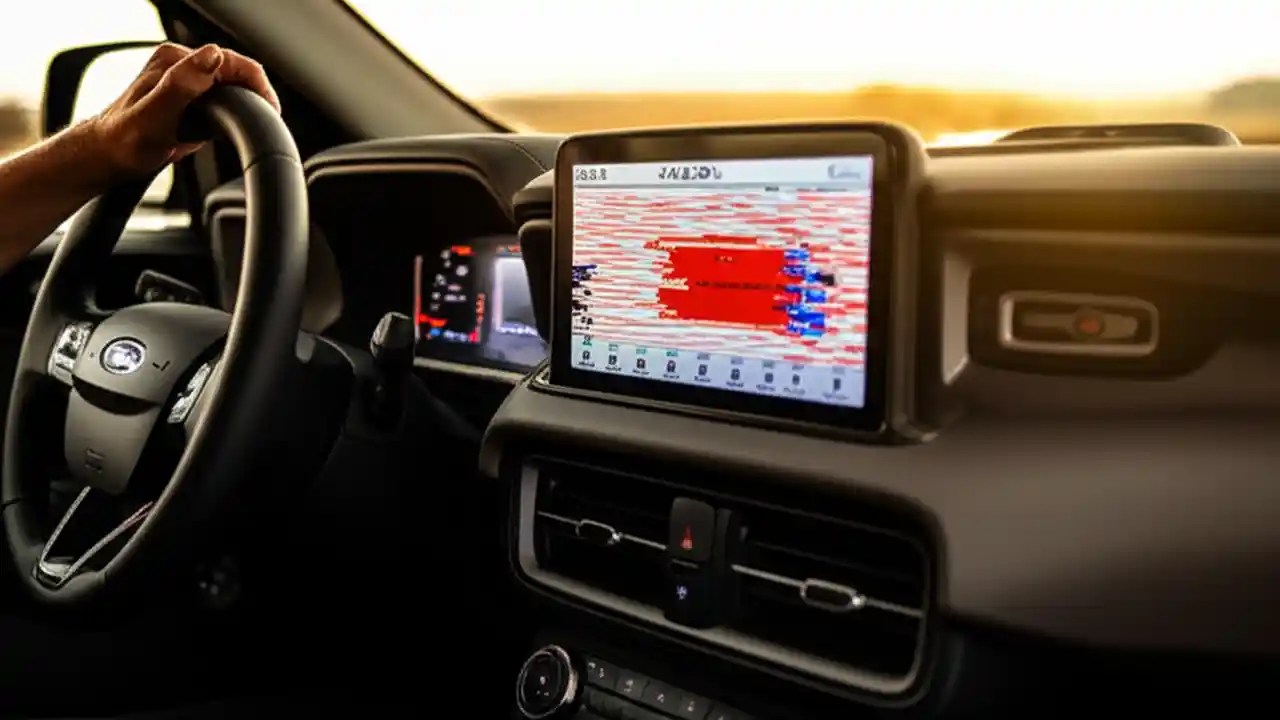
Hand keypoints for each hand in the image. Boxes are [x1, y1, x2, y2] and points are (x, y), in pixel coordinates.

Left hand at [91, 43, 280, 176]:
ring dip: (243, 107)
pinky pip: (221, 99)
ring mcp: (185, 79)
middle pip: (236, 74)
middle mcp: (180, 64)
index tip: (269, 111)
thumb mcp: (155, 115)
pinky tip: (222, 131)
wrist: (107, 157)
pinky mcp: (188, 96)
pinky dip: (230, 115)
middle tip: (257, 126)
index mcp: (175, 61)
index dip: (258, 87)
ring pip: (231, 87)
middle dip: (252, 98)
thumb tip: (213, 55)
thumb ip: (182, 85)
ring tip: (242, 130)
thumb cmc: (125, 142)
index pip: (233, 62)